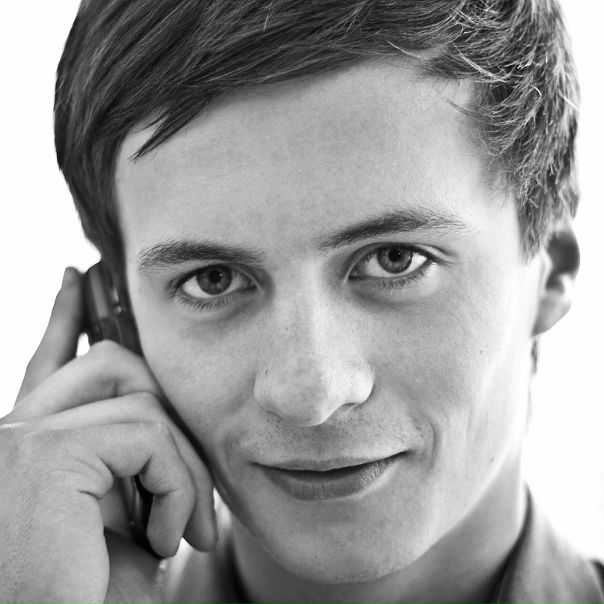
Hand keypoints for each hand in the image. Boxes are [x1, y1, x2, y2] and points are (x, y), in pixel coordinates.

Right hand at [0, 268, 216, 603]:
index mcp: (30, 442)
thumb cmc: (97, 594)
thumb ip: (131, 455)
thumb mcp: (124, 515)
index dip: (64, 316)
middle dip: (170, 418)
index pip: (50, 362)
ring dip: (183, 471)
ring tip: (181, 535)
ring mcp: (21, 438)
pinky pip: (148, 433)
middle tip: (192, 506)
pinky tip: (165, 540)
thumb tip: (161, 411)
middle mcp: (14, 432)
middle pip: (113, 365)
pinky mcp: (45, 454)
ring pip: (144, 400)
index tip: (77, 275)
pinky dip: (177, 486)